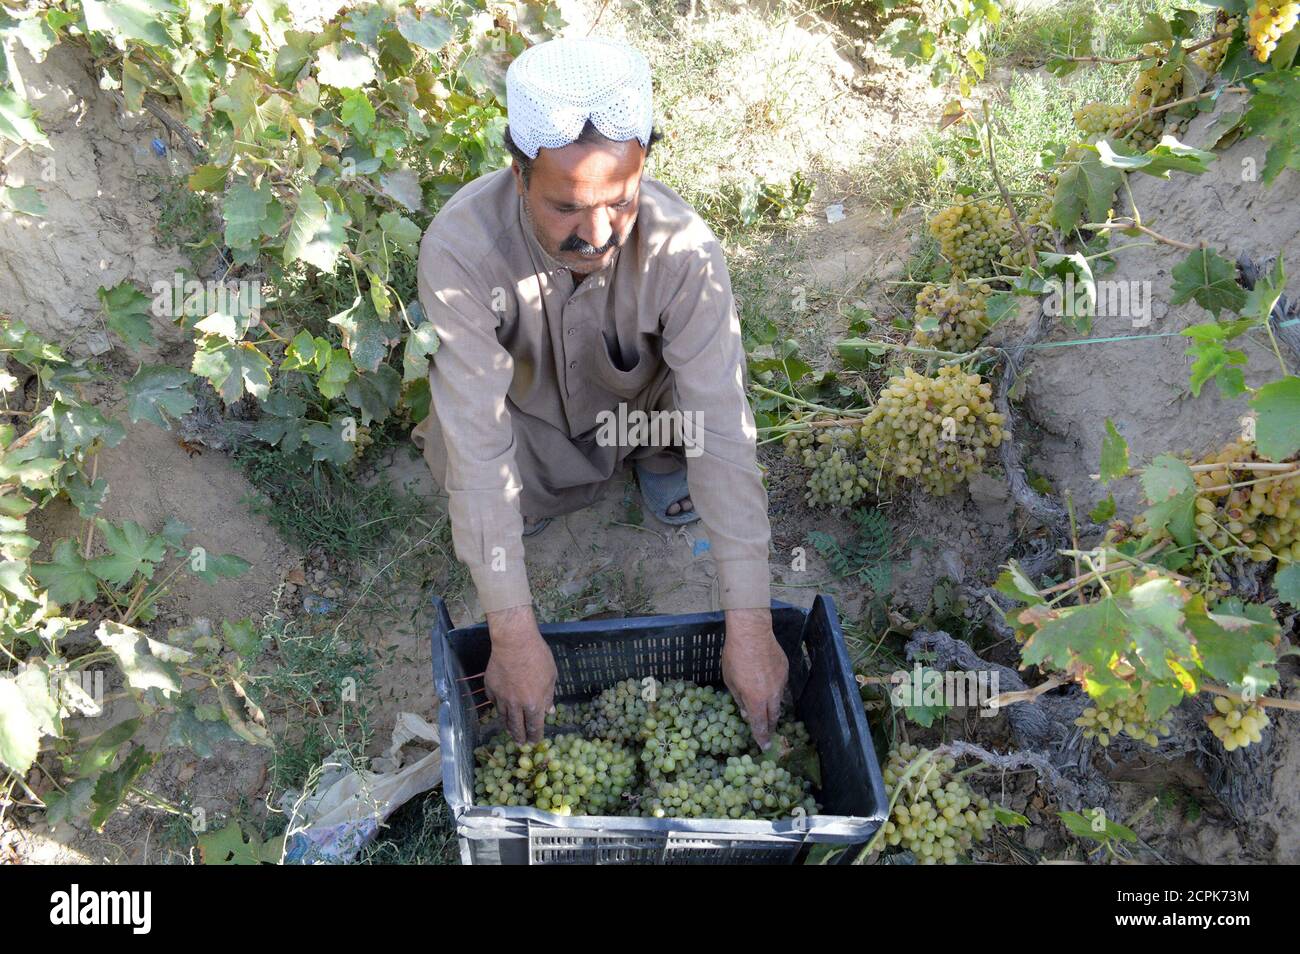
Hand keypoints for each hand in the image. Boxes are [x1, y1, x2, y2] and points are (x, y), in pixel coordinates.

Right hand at [484, 604, 556, 743]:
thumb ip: (548, 696)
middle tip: (520, 743)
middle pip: (517, 727)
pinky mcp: (490, 688)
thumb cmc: (537, 656)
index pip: (534, 727)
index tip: (534, 742)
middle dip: (520, 737)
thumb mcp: (551, 676)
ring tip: (511, 730)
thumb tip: (549, 711)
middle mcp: (516, 705)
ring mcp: (501, 698)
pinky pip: (495, 702)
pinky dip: (499, 707)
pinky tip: (501, 708)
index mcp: (534, 704)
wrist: (514, 641)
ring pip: (504, 717)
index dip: (535, 736)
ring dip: (508, 726)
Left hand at [721, 607, 787, 748]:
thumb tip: (746, 712)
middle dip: (770, 727)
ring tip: (769, 712)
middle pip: (773, 716)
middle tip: (768, 733)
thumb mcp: (730, 680)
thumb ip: (739, 699)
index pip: (760, 724)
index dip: (762, 737)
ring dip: (773, 709)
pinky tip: (769, 686)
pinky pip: (782, 686)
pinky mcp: (786, 670)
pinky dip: (776, 691)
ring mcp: (781, 682)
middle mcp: (771, 694)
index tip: (765, 747)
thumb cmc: (734, 656)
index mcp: (755, 700)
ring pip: (779, 702)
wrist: (752, 632)